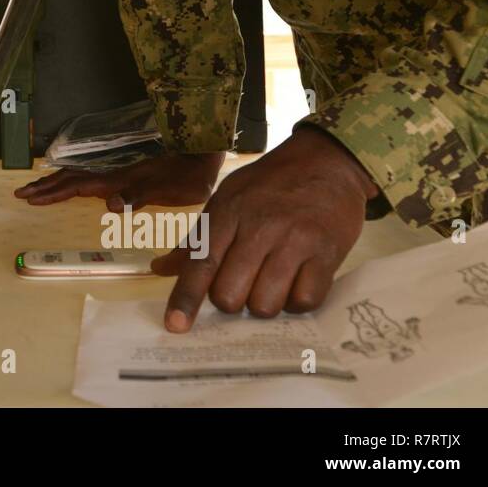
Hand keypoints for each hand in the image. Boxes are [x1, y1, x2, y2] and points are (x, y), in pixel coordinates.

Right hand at [14, 151, 225, 209]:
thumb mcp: (170, 189)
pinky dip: (73, 180)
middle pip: (72, 180)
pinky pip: (91, 176)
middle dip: (46, 187)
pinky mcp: (129, 172)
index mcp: (119, 179)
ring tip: (37, 189)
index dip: (53, 193)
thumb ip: (139, 194)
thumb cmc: (190, 175)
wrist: (205, 152)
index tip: (30, 198)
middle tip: (22, 194)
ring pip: (79, 176)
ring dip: (56, 183)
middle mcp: (115, 174)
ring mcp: (120, 171)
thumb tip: (109, 205)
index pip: (78, 186)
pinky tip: (71, 182)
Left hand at [150, 126, 378, 331]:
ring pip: (265, 304)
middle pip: (230, 294)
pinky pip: (304, 301)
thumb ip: (197, 239)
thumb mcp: (227, 199)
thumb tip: (161, 269)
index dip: (186, 298)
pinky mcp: (327, 254)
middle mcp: (259, 228)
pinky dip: (297, 302)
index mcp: (228, 213)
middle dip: (230, 300)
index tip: (176, 325)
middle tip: (242, 284)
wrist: (326, 160)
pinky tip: (296, 283)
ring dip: (263, 303)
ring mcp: (294, 242)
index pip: (201, 263)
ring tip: (271, 282)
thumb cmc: (269, 184)